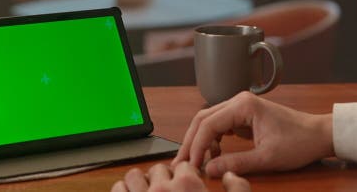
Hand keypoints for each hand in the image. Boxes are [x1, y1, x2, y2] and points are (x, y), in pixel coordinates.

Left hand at [110, 163, 249, 191]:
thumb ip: (238, 191)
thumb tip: (229, 176)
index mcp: (188, 187)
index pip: (182, 166)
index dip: (185, 177)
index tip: (186, 187)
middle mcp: (162, 189)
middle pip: (158, 169)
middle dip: (163, 180)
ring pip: (134, 176)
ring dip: (141, 183)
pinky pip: (118, 189)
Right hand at [172, 91, 333, 177]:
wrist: (319, 134)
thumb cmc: (299, 142)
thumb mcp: (267, 158)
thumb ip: (235, 163)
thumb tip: (209, 170)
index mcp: (243, 105)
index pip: (208, 124)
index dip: (196, 146)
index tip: (190, 164)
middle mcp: (239, 101)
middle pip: (203, 118)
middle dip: (191, 141)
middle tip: (181, 162)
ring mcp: (241, 106)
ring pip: (209, 121)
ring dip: (200, 140)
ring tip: (195, 160)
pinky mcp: (243, 115)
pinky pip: (219, 124)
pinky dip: (212, 139)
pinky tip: (214, 154)